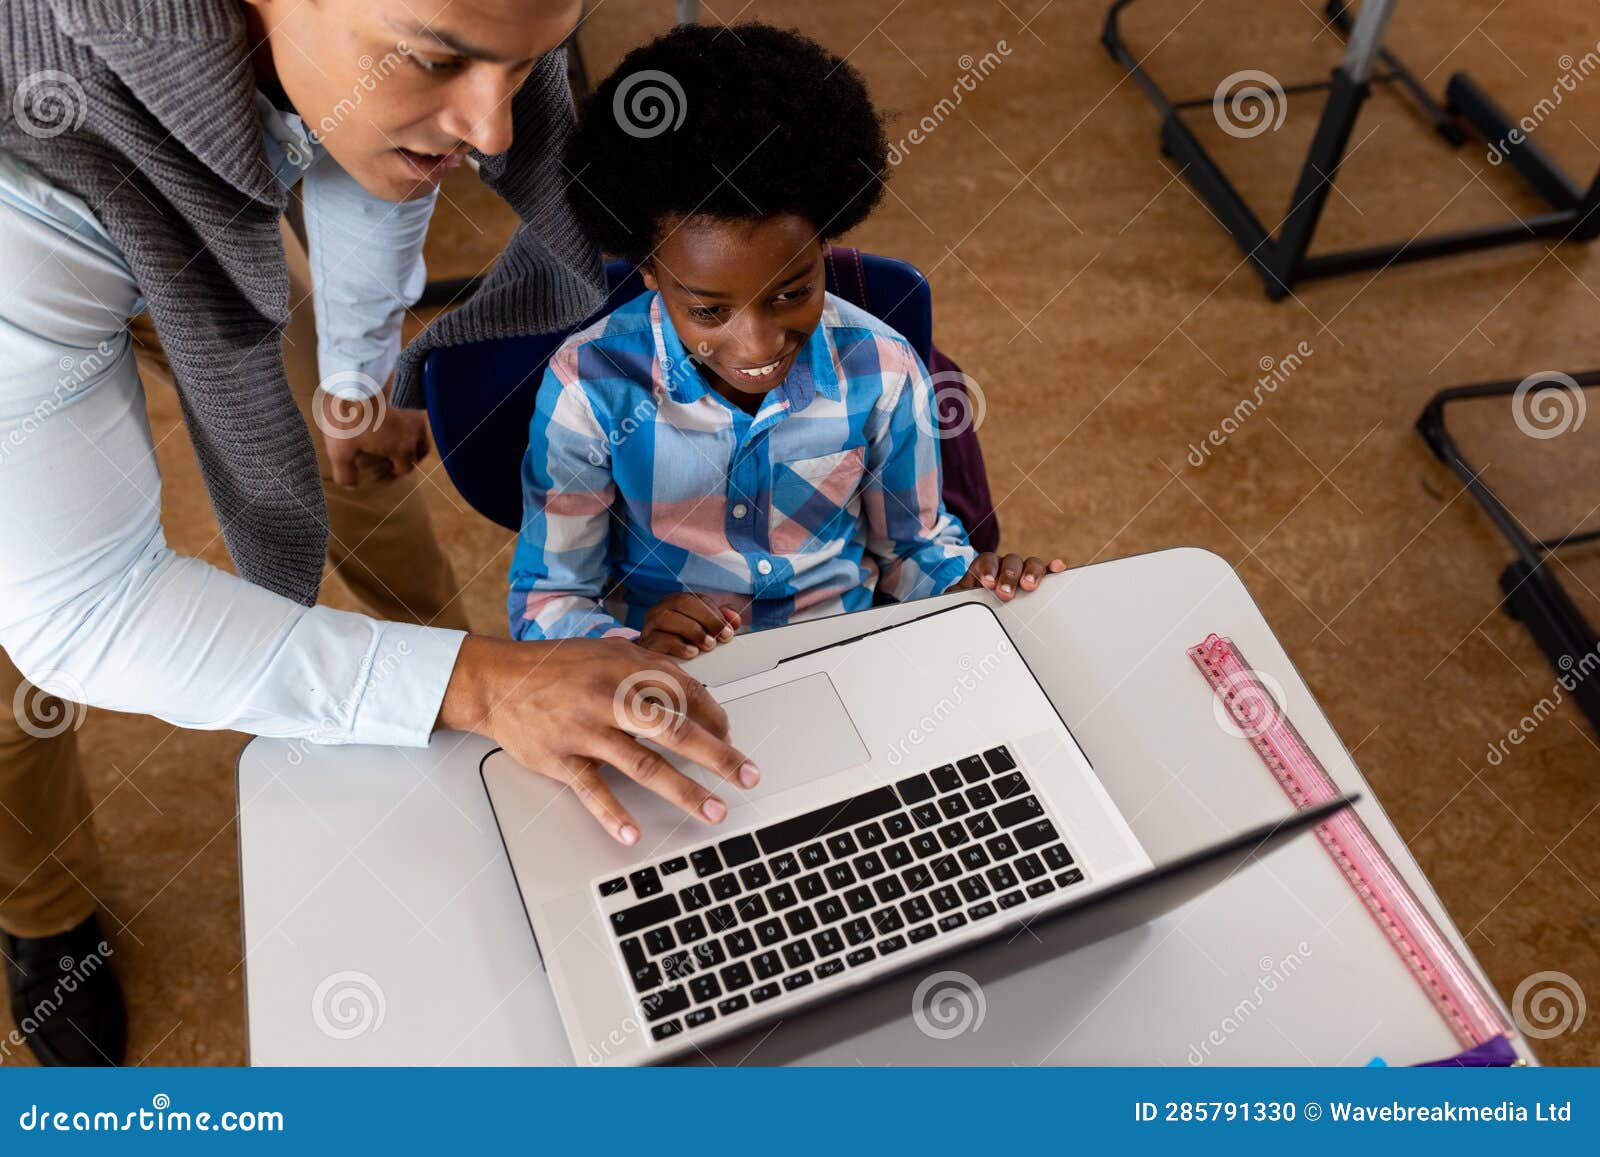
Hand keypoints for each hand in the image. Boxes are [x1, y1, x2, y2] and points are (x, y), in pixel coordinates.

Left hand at [317, 382, 431, 487]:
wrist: (357, 375)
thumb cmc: (349, 415)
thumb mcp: (339, 449)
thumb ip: (345, 472)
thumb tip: (351, 485)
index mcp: (402, 449)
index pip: (405, 469)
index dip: (392, 474)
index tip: (380, 473)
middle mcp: (416, 432)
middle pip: (420, 451)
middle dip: (409, 458)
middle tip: (394, 458)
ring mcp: (415, 411)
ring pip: (420, 431)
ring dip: (410, 437)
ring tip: (394, 435)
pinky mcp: (409, 392)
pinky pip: (413, 411)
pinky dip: (406, 418)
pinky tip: (391, 413)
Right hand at [436, 636, 759, 844]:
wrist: (496, 681)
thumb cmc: (555, 668)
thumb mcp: (606, 652)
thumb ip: (647, 668)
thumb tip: (691, 689)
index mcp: (627, 669)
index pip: (688, 694)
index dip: (716, 719)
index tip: (732, 739)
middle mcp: (610, 698)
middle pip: (676, 730)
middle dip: (718, 756)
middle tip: (747, 776)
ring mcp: (586, 730)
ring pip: (643, 764)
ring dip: (683, 790)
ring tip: (712, 810)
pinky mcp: (560, 758)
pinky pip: (593, 790)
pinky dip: (614, 814)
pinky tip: (634, 834)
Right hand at [638, 593, 741, 658]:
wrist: (652, 663)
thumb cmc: (680, 644)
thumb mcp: (703, 632)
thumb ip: (719, 623)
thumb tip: (735, 618)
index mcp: (676, 602)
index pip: (697, 599)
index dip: (716, 613)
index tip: (729, 630)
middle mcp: (662, 608)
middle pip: (683, 602)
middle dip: (707, 619)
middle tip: (722, 636)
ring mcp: (651, 624)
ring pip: (669, 617)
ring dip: (694, 631)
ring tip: (708, 645)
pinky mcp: (645, 641)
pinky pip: (659, 638)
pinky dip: (678, 645)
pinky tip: (692, 652)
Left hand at [950, 552, 1065, 601]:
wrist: (978, 610)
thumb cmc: (969, 602)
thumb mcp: (959, 600)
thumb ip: (955, 597)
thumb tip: (948, 600)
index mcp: (983, 567)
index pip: (987, 560)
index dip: (989, 569)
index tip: (988, 583)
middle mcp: (1003, 566)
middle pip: (1009, 561)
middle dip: (1009, 575)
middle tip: (1006, 592)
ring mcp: (1021, 572)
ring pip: (1028, 563)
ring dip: (1030, 572)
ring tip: (1029, 586)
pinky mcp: (1035, 580)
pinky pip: (1046, 571)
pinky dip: (1051, 568)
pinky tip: (1057, 567)